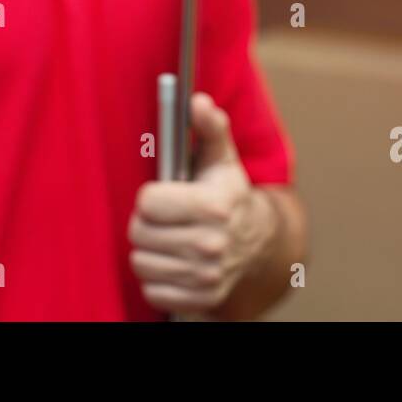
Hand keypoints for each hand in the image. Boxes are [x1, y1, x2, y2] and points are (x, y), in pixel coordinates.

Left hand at [128, 92, 277, 314]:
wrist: (261, 244)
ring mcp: (206, 276)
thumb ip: (209, 127)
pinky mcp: (201, 299)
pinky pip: (152, 292)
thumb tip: (197, 101)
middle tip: (163, 218)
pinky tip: (173, 263)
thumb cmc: (229, 196)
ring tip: (167, 239)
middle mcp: (212, 244)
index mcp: (214, 206)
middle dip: (147, 223)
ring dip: (149, 251)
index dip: (151, 196)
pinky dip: (157, 280)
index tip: (164, 195)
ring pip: (141, 263)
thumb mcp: (221, 158)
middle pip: (140, 234)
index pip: (148, 203)